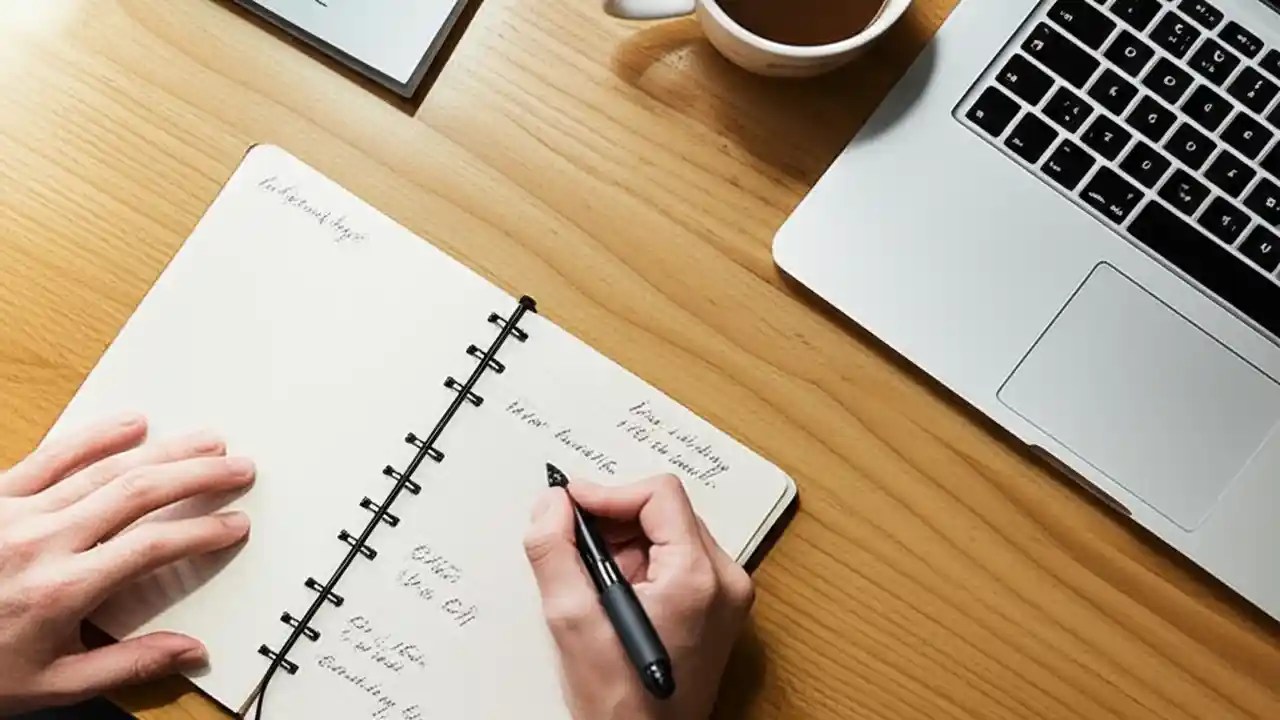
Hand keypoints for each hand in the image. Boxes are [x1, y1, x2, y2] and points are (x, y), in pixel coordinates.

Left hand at [0, 414, 253, 713]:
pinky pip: (51, 456)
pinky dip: (95, 437)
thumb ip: (125, 666)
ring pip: (104, 469)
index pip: (152, 548)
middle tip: (238, 467)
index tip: (233, 525)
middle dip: (197, 476)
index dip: (201, 533)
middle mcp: (43, 542)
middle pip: (138, 494)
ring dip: (162, 451)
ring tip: (204, 440)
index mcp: (62, 591)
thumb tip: (188, 652)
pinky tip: (131, 424)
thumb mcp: (51, 685)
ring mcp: (17, 513)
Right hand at [523, 475, 753, 719]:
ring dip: (624, 544)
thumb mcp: (573, 622)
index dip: (607, 493)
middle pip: (666, 511)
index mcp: (698, 578)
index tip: (570, 504)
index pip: (658, 495)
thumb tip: (551, 504)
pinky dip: (640, 564)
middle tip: (574, 546)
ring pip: (669, 533)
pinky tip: (614, 596)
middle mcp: (724, 581)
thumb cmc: (622, 705)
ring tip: (593, 583)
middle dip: (614, 522)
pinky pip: (676, 560)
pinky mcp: (716, 608)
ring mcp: (725, 595)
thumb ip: (555, 552)